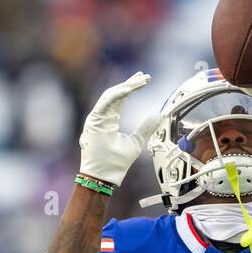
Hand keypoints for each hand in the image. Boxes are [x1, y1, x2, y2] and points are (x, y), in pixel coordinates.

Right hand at [79, 71, 161, 185]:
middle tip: (144, 76)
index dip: (131, 88)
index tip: (144, 81)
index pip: (120, 99)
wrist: (105, 176)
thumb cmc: (116, 163)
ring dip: (126, 87)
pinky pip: (105, 102)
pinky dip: (117, 95)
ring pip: (111, 95)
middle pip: (115, 93)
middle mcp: (102, 117)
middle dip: (130, 83)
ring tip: (140, 81)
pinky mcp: (93, 121)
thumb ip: (146, 128)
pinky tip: (129, 90)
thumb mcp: (137, 142)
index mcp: (109, 120)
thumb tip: (158, 116)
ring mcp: (96, 118)